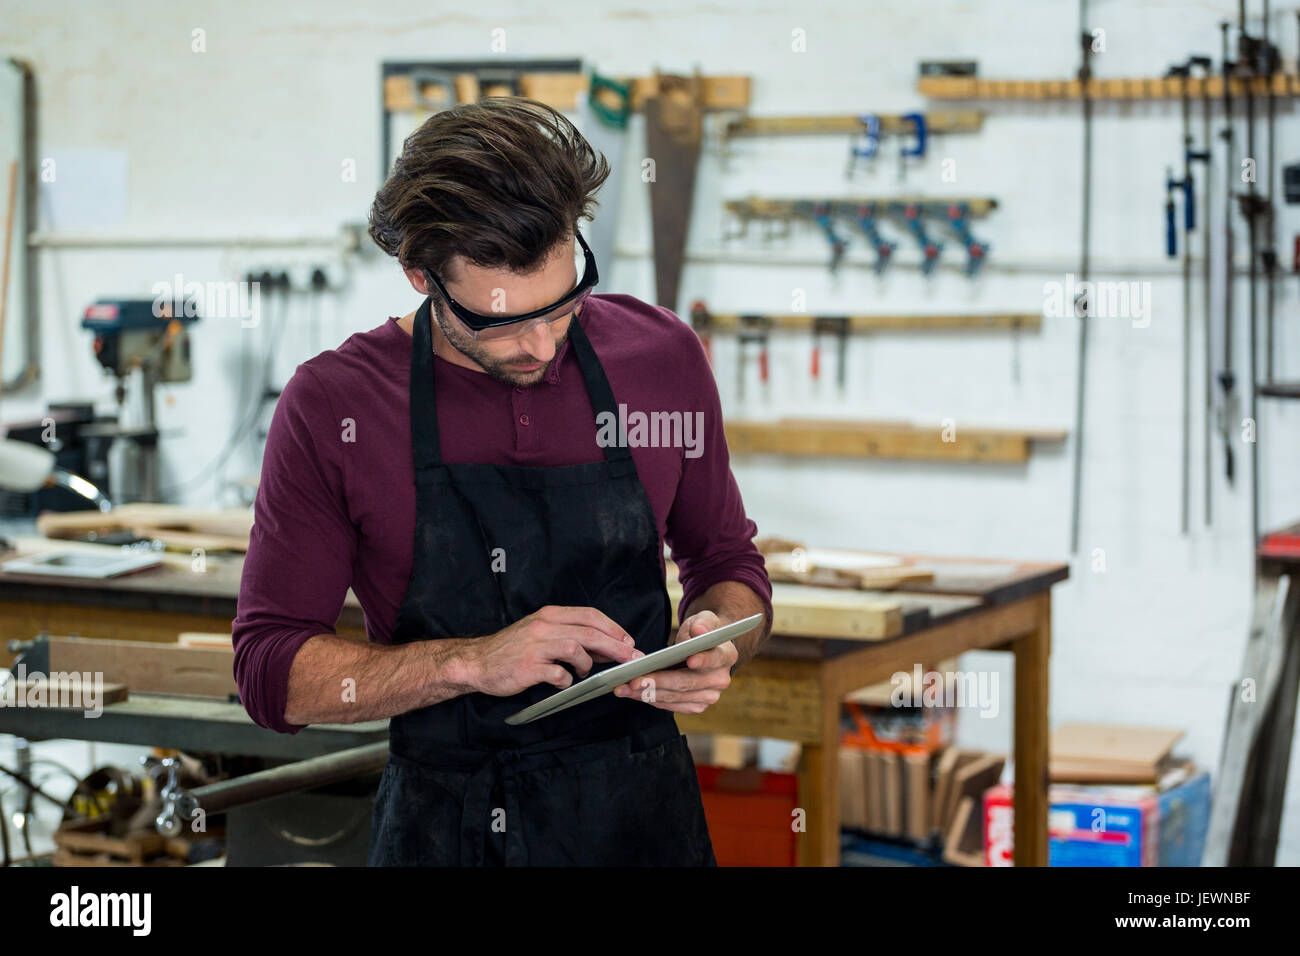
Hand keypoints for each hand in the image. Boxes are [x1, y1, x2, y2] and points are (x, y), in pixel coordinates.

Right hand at [461, 605, 643, 696]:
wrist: (478, 662)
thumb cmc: (512, 648)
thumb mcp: (540, 631)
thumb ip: (569, 634)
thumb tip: (604, 646)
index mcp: (550, 615)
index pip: (590, 615)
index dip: (613, 628)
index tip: (628, 641)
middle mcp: (544, 627)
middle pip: (590, 632)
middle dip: (616, 646)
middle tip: (631, 658)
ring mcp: (536, 646)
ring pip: (577, 649)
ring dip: (588, 663)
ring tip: (585, 672)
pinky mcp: (528, 667)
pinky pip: (558, 674)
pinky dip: (566, 680)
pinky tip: (563, 682)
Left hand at [612, 610, 736, 714]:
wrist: (705, 649)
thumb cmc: (700, 632)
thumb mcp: (703, 619)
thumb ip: (703, 623)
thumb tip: (700, 630)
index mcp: (726, 655)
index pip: (714, 658)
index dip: (703, 660)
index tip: (690, 660)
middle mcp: (720, 680)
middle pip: (687, 683)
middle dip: (658, 682)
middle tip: (634, 680)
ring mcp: (708, 696)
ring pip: (675, 697)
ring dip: (647, 694)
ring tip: (624, 687)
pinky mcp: (695, 706)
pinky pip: (670, 705)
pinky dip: (651, 699)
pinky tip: (633, 693)